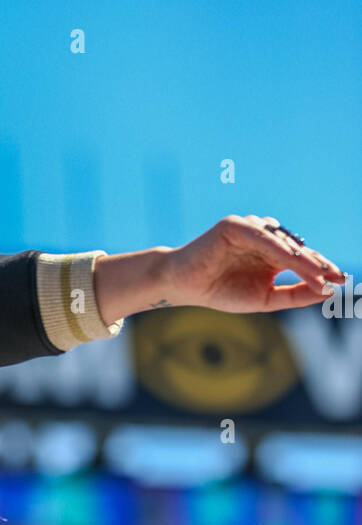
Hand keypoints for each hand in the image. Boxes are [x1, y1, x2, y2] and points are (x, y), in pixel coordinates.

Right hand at [161, 215, 344, 312]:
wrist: (183, 286)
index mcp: (272, 255)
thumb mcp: (264, 299)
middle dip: (318, 264)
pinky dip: (279, 248)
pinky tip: (294, 260)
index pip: (303, 260)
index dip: (322, 270)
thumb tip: (326, 291)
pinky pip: (262, 237)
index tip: (341, 282)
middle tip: (336, 277)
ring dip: (303, 259)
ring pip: (284, 243)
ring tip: (320, 273)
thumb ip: (293, 294)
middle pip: (298, 250)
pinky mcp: (235, 225)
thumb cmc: (219, 292)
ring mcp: (251, 229)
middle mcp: (265, 238)